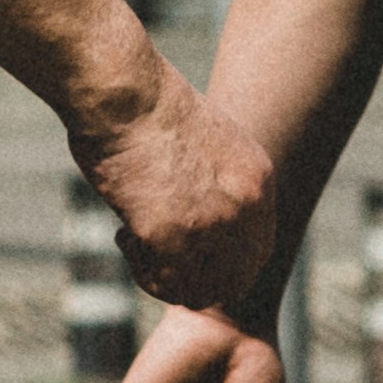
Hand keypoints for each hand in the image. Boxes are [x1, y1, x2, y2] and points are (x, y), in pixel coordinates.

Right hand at [76, 82, 288, 325]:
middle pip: (236, 281)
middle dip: (195, 279)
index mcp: (259, 180)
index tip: (187, 253)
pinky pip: (166, 284)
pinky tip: (125, 235)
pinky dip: (143, 272)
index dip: (221, 264)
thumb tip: (197, 206)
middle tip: (158, 254)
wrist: (123, 91)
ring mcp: (212, 224)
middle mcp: (246, 207)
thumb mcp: (204, 141)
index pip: (257, 251)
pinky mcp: (173, 236)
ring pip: (201, 291)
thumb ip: (215, 179)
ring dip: (165, 278)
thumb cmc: (146, 106)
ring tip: (138, 242)